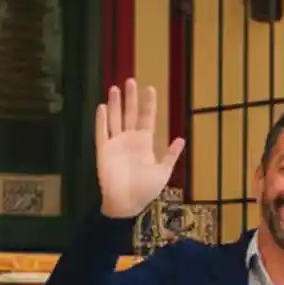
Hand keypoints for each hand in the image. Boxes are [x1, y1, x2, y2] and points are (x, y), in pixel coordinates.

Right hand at [95, 78, 185, 218]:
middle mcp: (129, 139)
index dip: (148, 104)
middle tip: (130, 81)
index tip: (150, 88)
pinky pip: (102, 133)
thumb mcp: (163, 172)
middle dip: (130, 98)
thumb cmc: (146, 190)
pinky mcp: (104, 151)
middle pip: (130, 114)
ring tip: (115, 88)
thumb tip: (181, 139)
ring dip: (114, 104)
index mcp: (144, 142)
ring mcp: (116, 144)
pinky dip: (101, 121)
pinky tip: (101, 107)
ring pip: (115, 119)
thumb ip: (170, 155)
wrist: (128, 203)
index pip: (147, 118)